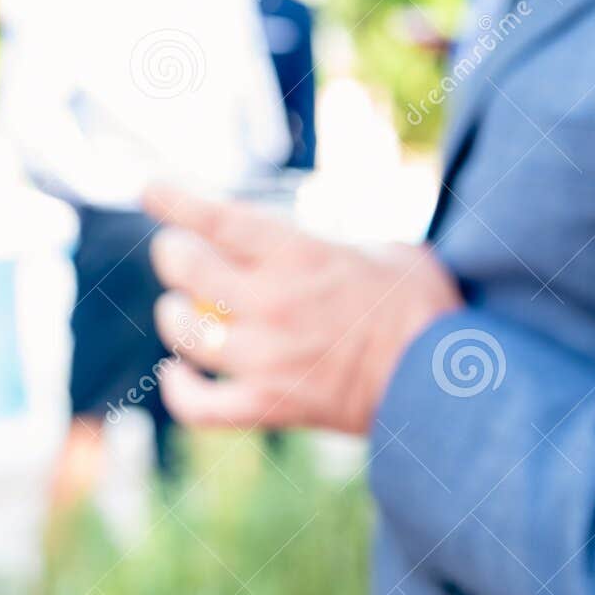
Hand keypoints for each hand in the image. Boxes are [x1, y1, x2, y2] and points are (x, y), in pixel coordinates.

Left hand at [143, 185, 462, 432]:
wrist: (442, 383)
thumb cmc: (427, 310)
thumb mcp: (392, 251)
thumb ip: (345, 245)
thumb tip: (327, 243)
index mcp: (301, 257)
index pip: (218, 219)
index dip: (176, 201)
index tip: (152, 189)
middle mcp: (272, 303)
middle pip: (187, 270)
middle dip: (173, 254)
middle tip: (176, 251)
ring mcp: (266, 357)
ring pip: (185, 332)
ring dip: (174, 315)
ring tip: (179, 308)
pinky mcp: (269, 405)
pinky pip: (200, 404)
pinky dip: (180, 389)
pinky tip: (175, 374)